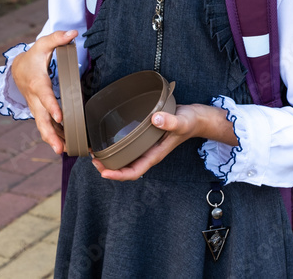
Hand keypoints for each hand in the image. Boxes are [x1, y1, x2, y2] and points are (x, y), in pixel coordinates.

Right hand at [10, 29, 77, 154]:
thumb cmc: (33, 57)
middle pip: (41, 120)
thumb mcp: (43, 44)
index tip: (59, 117)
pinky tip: (65, 146)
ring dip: (52, 140)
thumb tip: (73, 33)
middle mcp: (36, 100)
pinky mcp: (40, 112)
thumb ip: (57, 38)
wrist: (18, 68)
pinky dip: (54, 137)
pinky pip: (46, 127)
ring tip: (63, 151)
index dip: (52, 106)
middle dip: (49, 134)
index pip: (45, 97)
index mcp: (38, 83)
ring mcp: (37, 108)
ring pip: (42, 127)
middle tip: (59, 148)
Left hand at [93, 103, 235, 180]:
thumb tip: (155, 119)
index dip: (118, 175)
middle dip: (108, 167)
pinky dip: (116, 146)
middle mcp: (149, 153)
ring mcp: (147, 146)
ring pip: (125, 159)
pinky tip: (109, 138)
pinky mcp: (145, 137)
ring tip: (96, 150)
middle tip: (93, 158)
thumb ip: (170, 122)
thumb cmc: (191, 122)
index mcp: (155, 155)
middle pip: (125, 168)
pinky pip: (128, 147)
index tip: (103, 172)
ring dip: (110, 158)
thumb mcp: (182, 121)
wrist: (198, 117)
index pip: (134, 172)